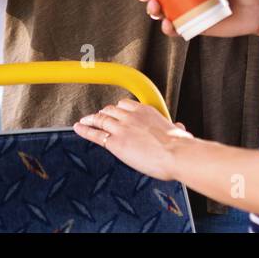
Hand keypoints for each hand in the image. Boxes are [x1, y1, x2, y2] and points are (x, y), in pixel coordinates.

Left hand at [73, 100, 190, 180]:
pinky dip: (85, 129)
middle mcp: (131, 116)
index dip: (117, 108)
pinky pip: (96, 133)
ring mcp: (121, 128)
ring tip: (84, 121)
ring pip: (101, 119)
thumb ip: (175, 128)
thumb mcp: (178, 131)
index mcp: (145, 110)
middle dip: (103, 113)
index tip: (114, 111)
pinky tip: (78, 128)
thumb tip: (180, 128)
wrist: (175, 153)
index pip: (125, 104)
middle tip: (96, 117)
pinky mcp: (115, 142)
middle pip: (110, 110)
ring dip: (91, 119)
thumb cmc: (180, 146)